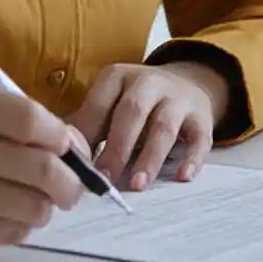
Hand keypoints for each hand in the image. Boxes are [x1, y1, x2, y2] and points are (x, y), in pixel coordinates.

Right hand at [0, 84, 87, 249]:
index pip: (27, 118)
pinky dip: (24, 226)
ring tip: (42, 202)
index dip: (60, 136)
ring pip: (28, 205)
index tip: (67, 147)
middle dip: (69, 182)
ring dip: (47, 207)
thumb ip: (21, 116)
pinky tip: (16, 216)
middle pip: (38, 167)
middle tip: (71, 187)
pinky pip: (7, 231)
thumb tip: (75, 144)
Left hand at [69, 62, 229, 191]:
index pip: (100, 103)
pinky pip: (200, 138)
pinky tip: (182, 177)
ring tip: (137, 184)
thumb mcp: (110, 102)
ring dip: (150, 157)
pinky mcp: (202, 117)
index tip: (78, 165)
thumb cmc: (136, 102)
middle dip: (117, 146)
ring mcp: (178, 98)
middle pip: (132, 111)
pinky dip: (192, 158)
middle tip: (105, 178)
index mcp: (118, 77)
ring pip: (164, 126)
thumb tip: (60, 156)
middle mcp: (149, 82)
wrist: (188, 83)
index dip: (88, 134)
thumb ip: (88, 125)